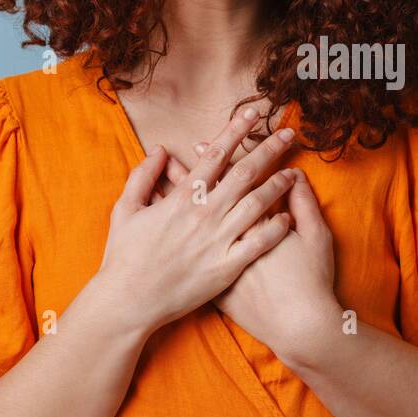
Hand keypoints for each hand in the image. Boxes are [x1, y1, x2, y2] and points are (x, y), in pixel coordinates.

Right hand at [95, 108, 299, 337]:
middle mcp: (204, 214)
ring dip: (278, 185)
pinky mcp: (226, 268)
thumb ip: (143, 177)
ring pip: (257, 204)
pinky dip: (275, 229)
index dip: (237, 130)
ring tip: (294, 172)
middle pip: (245, 173)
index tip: (254, 114)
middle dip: (269, 150)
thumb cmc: (123, 256)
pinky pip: (258, 244)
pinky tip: (288, 218)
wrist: (128, 302)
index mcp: (182, 198)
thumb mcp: (125, 210)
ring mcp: (217, 241)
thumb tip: (160, 150)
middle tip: (289, 134)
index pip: (216, 154)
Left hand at [168, 143, 338, 362]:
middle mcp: (230, 237)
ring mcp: (218, 263)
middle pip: (206, 196)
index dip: (218, 159)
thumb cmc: (311, 281)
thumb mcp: (317, 236)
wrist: (298, 326)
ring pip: (190, 226)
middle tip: (183, 152)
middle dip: (193, 172)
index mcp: (254, 221)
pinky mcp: (212, 285)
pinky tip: (160, 228)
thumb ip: (304, 204)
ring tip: (166, 180)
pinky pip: (186, 258)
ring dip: (178, 201)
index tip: (205, 143)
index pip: (231, 182)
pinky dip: (173, 242)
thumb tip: (295, 176)